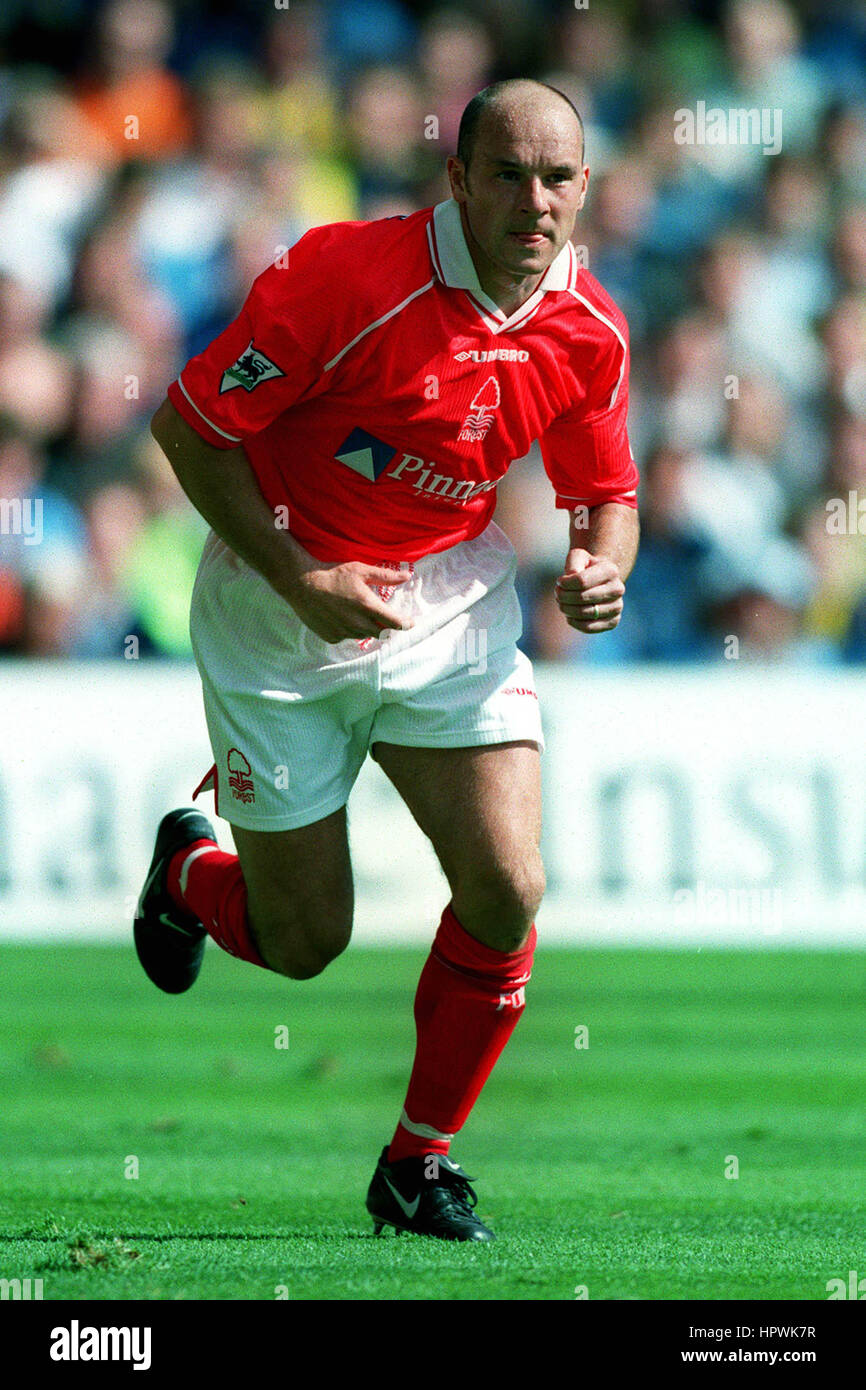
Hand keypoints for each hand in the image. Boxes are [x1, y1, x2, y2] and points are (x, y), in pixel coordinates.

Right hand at [285, 560, 413, 643]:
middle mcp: (358, 623)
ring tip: (358, 613)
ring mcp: (344, 632)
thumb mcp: (360, 570)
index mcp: (368, 606)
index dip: (405, 624)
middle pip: (381, 633)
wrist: (302, 585)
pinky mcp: (332, 637)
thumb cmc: (333, 574)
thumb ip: (385, 576)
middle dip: (386, 627)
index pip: (395, 623)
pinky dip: (349, 630)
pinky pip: (346, 637)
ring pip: (364, 635)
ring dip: (367, 627)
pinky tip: (341, 617)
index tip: (410, 623)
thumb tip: (407, 576)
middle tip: (386, 619)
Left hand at [555, 548, 625, 632]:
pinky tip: (570, 614)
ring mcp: (617, 607)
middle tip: (558, 593)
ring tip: (562, 603)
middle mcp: (618, 589)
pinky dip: (574, 622)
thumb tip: (571, 576)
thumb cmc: (585, 568)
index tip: (559, 581)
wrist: (600, 583)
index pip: (581, 581)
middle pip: (581, 597)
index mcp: (610, 570)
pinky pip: (588, 627)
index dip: (564, 583)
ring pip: (584, 613)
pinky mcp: (613, 622)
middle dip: (563, 596)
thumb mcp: (578, 557)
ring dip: (566, 609)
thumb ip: (573, 561)